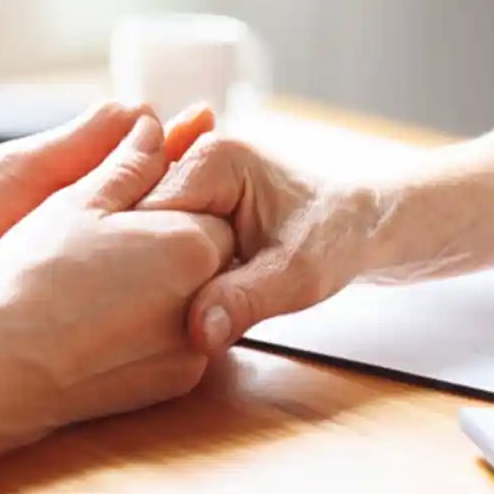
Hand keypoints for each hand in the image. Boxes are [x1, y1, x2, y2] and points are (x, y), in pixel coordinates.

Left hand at [0, 101, 215, 321]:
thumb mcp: (31, 166)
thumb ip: (86, 143)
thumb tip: (146, 109)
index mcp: (77, 176)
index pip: (145, 161)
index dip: (182, 157)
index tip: (220, 143)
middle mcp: (85, 216)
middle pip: (153, 208)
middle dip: (192, 205)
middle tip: (244, 206)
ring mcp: (81, 259)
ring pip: (144, 252)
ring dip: (178, 252)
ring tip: (228, 249)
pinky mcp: (75, 300)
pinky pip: (122, 293)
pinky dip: (151, 291)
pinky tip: (184, 295)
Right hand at [0, 115, 234, 430]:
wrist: (1, 366)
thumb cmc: (36, 273)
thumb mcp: (79, 201)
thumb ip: (129, 165)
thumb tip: (153, 128)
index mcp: (192, 243)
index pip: (210, 206)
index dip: (168, 201)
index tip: (124, 208)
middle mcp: (207, 299)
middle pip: (206, 255)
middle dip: (170, 243)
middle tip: (109, 243)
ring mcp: (191, 348)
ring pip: (190, 299)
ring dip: (160, 287)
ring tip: (98, 284)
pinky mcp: (171, 384)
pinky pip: (173, 341)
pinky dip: (147, 328)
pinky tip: (99, 322)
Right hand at [139, 135, 379, 353]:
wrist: (368, 225)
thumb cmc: (342, 238)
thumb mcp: (299, 276)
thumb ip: (246, 301)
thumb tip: (197, 333)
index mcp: (213, 159)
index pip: (143, 213)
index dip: (132, 262)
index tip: (124, 309)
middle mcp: (193, 160)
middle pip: (135, 219)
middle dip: (135, 267)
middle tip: (131, 320)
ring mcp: (191, 181)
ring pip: (142, 232)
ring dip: (144, 271)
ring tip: (139, 315)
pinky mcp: (194, 203)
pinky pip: (158, 237)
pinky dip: (157, 268)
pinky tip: (156, 303)